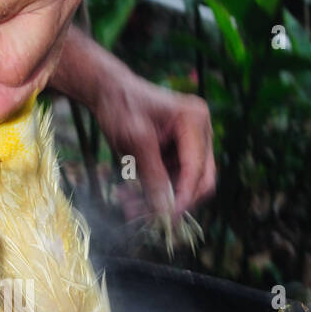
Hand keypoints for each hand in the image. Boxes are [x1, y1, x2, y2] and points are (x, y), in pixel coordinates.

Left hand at [52, 29, 214, 216]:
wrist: (110, 92)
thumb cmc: (122, 106)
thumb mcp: (135, 141)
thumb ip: (153, 175)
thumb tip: (165, 211)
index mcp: (195, 120)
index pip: (196, 168)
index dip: (184, 197)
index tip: (167, 219)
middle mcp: (201, 131)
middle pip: (200, 180)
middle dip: (174, 201)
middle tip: (147, 218)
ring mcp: (192, 143)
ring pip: (185, 185)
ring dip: (159, 199)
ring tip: (128, 207)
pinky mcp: (180, 153)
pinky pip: (172, 180)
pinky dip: (153, 191)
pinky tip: (130, 196)